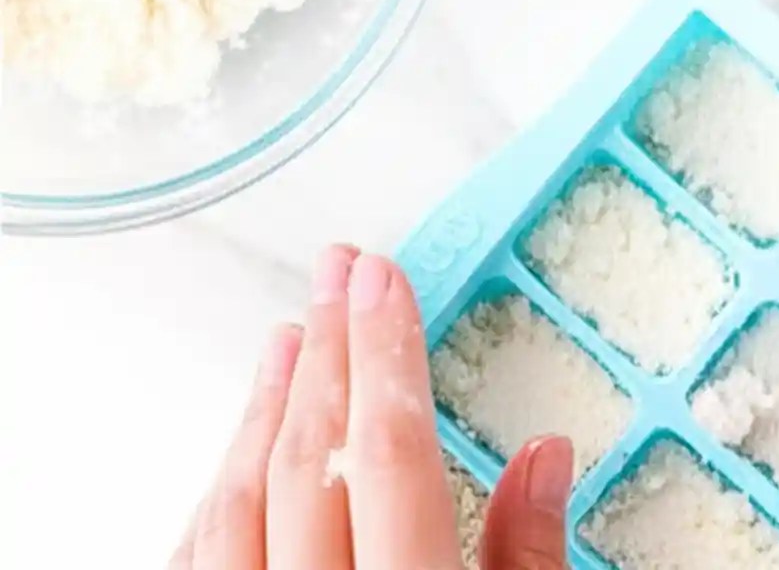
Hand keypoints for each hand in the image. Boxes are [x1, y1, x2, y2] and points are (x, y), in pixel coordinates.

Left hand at [169, 247, 572, 569]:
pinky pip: (197, 552)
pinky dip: (222, 488)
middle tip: (338, 274)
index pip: (389, 452)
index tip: (384, 280)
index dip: (385, 354)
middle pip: (310, 458)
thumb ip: (529, 557)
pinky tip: (241, 448)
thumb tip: (545, 457)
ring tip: (292, 337)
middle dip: (329, 351)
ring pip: (240, 499)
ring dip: (268, 407)